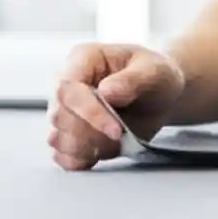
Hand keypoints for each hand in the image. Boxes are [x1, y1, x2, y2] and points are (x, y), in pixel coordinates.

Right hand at [47, 43, 185, 170]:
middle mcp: (68, 83)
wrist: (159, 95)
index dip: (89, 113)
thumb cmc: (155, 75)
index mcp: (84, 59)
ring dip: (87, 148)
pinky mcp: (70, 134)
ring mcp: (66, 110)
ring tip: (116, 142)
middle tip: (121, 136)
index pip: (68, 88)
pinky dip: (79, 160)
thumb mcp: (154, 71)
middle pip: (59, 116)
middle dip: (91, 133)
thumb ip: (132, 79)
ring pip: (58, 138)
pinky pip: (61, 154)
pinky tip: (99, 154)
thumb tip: (106, 91)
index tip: (117, 130)